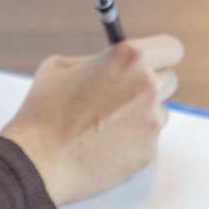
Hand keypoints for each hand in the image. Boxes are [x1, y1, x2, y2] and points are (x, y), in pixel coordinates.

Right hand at [0, 35, 183, 206]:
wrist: (37, 160)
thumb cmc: (43, 110)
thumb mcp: (61, 67)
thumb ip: (95, 61)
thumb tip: (112, 65)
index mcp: (128, 57)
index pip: (171, 48)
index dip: (161, 55)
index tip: (152, 63)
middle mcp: (147, 86)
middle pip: (169, 80)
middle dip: (150, 85)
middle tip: (126, 94)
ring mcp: (151, 121)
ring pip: (159, 112)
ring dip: (142, 115)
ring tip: (106, 126)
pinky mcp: (149, 152)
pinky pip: (148, 141)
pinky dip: (132, 142)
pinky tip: (103, 146)